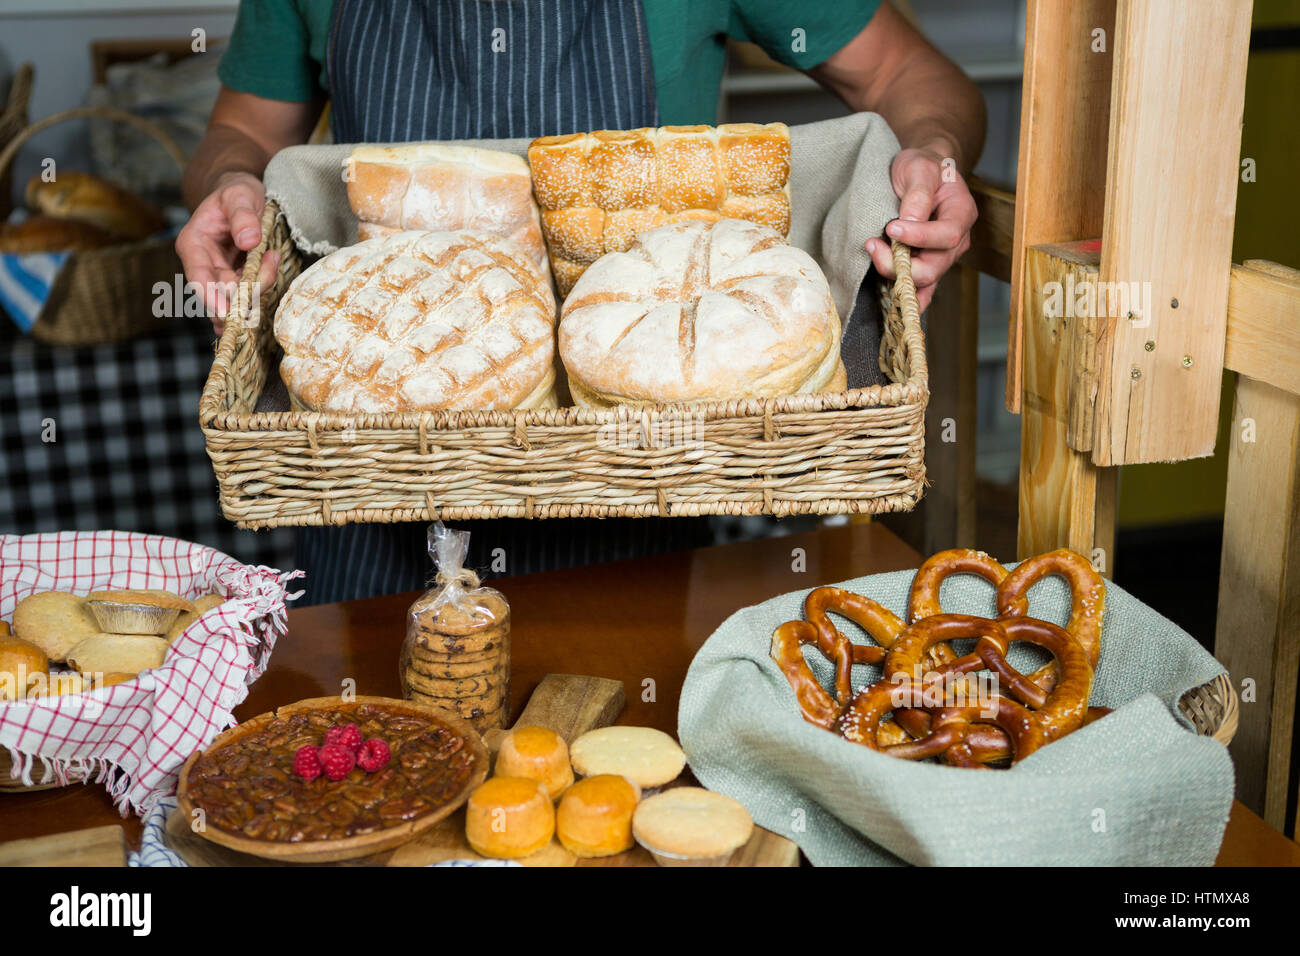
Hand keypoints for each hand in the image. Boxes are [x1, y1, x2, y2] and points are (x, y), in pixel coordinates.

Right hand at [175, 171, 279, 334]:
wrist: (242, 196)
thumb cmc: (236, 192)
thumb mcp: (240, 194)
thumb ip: (242, 214)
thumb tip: (249, 240)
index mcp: (193, 243)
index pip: (198, 276)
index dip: (211, 297)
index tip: (227, 312)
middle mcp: (203, 263)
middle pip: (219, 294)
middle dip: (242, 296)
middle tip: (265, 279)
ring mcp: (219, 273)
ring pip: (234, 297)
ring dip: (257, 289)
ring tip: (272, 257)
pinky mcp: (236, 278)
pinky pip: (247, 293)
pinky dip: (261, 288)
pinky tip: (270, 273)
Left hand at [866, 146, 977, 311]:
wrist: (920, 173)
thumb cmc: (922, 167)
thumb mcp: (919, 168)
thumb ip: (917, 194)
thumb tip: (908, 222)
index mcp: (962, 214)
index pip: (946, 235)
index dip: (919, 237)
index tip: (891, 228)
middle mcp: (956, 241)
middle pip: (934, 267)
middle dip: (901, 263)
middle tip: (872, 244)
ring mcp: (942, 258)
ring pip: (923, 282)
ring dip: (894, 275)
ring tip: (873, 251)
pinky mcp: (926, 266)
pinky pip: (921, 291)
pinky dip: (906, 299)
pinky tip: (891, 303)